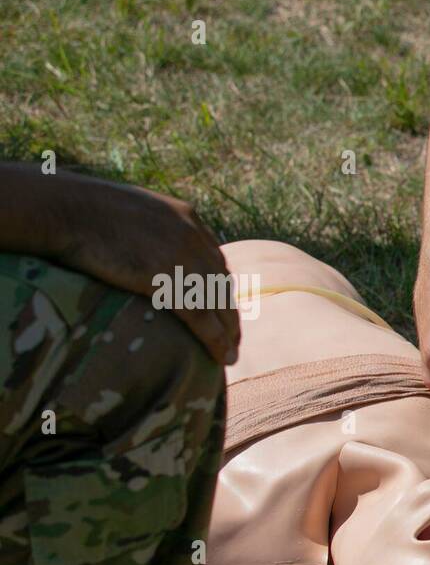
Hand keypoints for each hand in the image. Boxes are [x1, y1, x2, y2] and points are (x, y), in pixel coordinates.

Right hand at [56, 178, 238, 363]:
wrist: (62, 208)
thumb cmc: (79, 208)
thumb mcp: (128, 210)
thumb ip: (147, 228)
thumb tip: (137, 245)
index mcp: (185, 216)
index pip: (215, 259)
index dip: (221, 287)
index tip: (222, 308)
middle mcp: (192, 235)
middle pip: (222, 283)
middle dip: (229, 313)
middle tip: (232, 338)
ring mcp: (182, 257)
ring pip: (218, 302)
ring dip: (228, 332)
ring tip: (229, 354)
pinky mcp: (167, 279)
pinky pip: (202, 316)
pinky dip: (216, 339)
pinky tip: (221, 357)